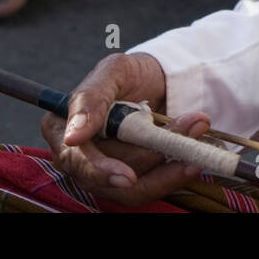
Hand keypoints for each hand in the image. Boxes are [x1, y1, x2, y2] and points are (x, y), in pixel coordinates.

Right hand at [40, 53, 212, 206]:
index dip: (99, 170)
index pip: (73, 158)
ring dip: (168, 165)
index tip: (129, 177)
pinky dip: (174, 174)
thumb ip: (91, 97)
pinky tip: (193, 159)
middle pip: (109, 175)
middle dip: (151, 154)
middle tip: (192, 124)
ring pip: (133, 187)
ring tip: (197, 133)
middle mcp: (77, 157)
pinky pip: (151, 187)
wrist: (158, 83)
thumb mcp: (113, 70)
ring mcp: (104, 173)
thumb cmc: (130, 74)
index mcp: (62, 128)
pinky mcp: (132, 181)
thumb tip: (73, 135)